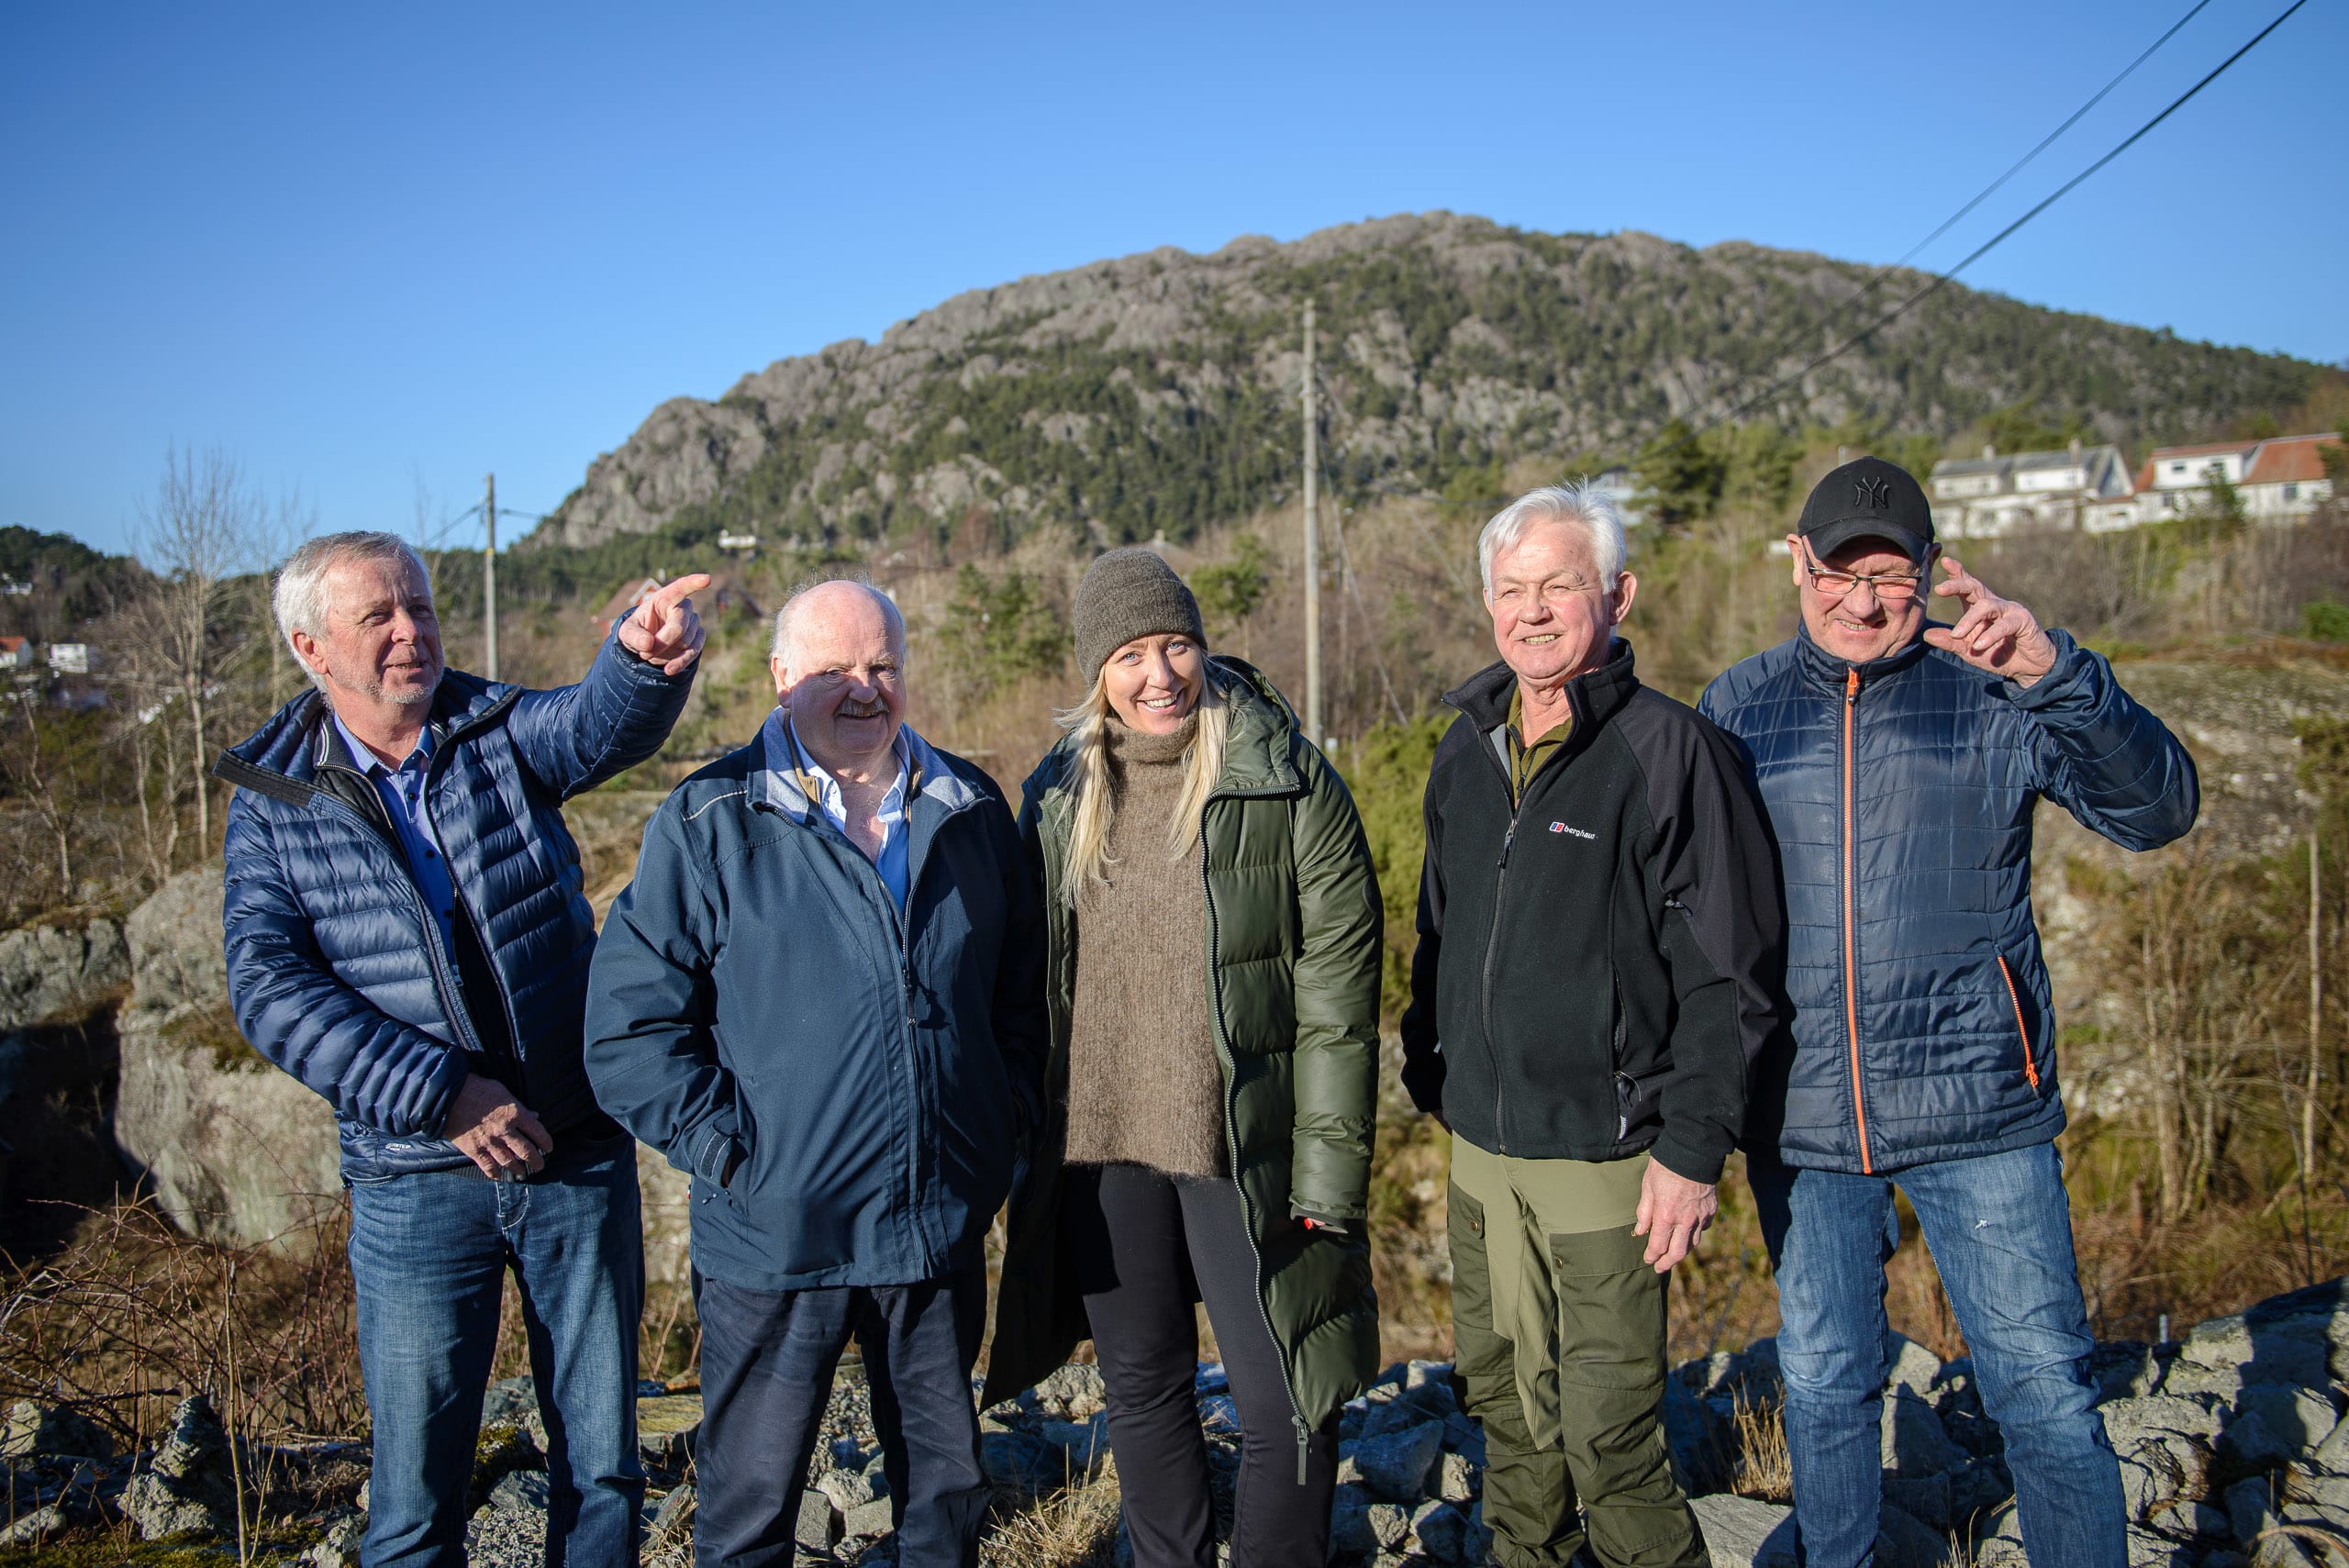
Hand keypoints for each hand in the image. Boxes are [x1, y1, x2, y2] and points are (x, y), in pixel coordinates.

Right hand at [443, 1072, 553, 1180]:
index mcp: (514, 1113)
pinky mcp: (473, 1149)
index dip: (545, 1142)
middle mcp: (504, 1130)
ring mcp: (489, 1142)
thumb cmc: (475, 1088)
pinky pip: (487, 1166)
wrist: (448, 1096)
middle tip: (539, 1166)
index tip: (549, 1148)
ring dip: (517, 1169)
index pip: (537, 1131)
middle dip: (535, 1161)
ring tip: (522, 1173)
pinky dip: (494, 1173)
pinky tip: (499, 1176)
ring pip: (509, 1161)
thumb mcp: (501, 1091)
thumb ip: (519, 1106)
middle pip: (526, 1151)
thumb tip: (534, 1116)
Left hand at [618, 573, 711, 674]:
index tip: (707, 579)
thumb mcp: (626, 632)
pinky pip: (694, 652)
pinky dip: (680, 662)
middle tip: (644, 653)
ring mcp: (694, 623)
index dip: (693, 583)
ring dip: (665, 652)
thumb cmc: (638, 631)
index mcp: (665, 597)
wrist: (648, 645)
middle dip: (662, 642)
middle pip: (679, 626)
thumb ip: (634, 636)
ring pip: (685, 641)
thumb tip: (649, 644)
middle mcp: (683, 607)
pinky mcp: (698, 638)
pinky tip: (669, 670)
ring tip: (650, 653)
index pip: (680, 587)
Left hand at [1633, 1160, 1717, 1273]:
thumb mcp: (1648, 1187)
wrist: (1693, 1150)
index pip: (1658, 1246)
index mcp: (1667, 1215)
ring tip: (1673, 1254)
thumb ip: (1644, 1212)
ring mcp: (1701, 1216)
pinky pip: (1703, 1228)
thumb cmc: (1665, 1166)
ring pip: (1693, 1243)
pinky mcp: (1711, 1210)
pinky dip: (1694, 1233)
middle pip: (1678, 1253)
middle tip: (1660, 1268)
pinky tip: (1687, 1232)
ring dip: (1682, 1251)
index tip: (1647, 1260)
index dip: (1652, 1256)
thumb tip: (1640, 1232)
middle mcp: (1686, 1220)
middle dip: (1667, 1263)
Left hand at [1923, 556, 2056, 686]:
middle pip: (1975, 587)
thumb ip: (1950, 642)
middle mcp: (1995, 604)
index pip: (1967, 586)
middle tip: (1940, 588)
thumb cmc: (1997, 654)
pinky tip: (1979, 645)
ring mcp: (2010, 610)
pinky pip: (2004, 625)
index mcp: (1980, 608)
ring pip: (1987, 605)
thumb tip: (1927, 635)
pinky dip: (1990, 635)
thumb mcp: (1969, 651)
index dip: (1957, 573)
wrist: (2027, 667)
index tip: (1945, 561)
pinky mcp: (2023, 621)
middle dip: (1957, 584)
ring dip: (1970, 620)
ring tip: (1957, 634)